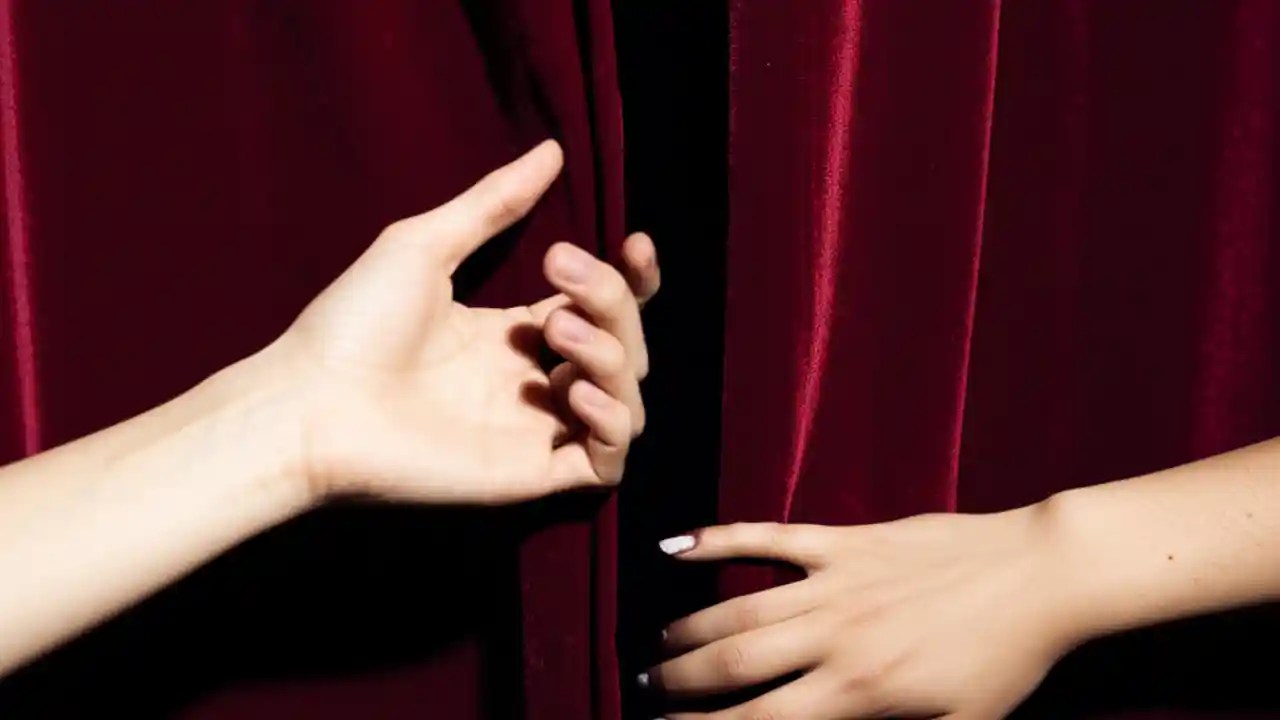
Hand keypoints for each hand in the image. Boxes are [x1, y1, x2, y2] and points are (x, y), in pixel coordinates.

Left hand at [259, 140, 659, 504]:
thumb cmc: (352, 325)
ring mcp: (535, 431)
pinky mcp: (531, 475)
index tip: (633, 240)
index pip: (604, 308)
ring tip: (556, 332)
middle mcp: (533, 382)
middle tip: (558, 275)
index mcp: (513, 333)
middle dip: (612, 303)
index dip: (631, 279)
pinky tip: (576, 390)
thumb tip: (551, 148)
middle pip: (624, 344)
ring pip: (627, 401)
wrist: (309, 404)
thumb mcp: (426, 244)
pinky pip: (607, 462)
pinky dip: (613, 424)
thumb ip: (493, 203)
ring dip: (613, 356)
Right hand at [647, 509, 1079, 718]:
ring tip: (658, 648)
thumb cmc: (1004, 661)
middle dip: (679, 684)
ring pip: (739, 608)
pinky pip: (767, 538)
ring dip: (689, 630)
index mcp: (861, 691)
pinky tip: (674, 547)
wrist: (1039, 574)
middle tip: (645, 692)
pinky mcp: (845, 539)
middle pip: (734, 664)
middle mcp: (836, 637)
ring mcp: (836, 582)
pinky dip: (717, 540)